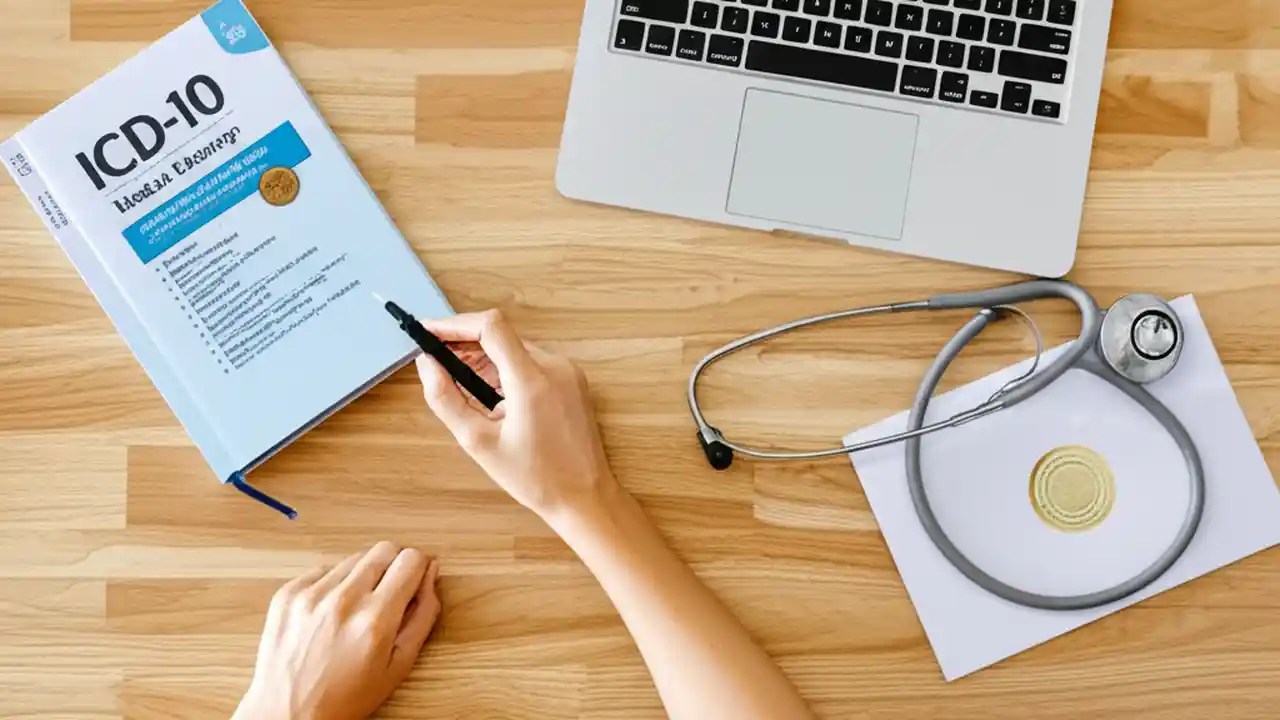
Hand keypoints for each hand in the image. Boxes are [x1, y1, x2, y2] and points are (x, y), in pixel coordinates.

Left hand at [234, 542, 440, 719]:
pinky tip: (330, 613)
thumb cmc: (344, 697)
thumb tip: (430, 574)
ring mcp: (311, 594)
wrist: (286, 713)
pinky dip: (333, 585)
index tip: (415, 577)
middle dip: (394, 565)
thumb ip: (423, 616)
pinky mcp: (288, 594)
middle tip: (389, 593)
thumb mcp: (398, 666)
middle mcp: (343, 600)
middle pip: (384, 549)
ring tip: (356, 610)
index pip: (410, 560)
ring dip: (362, 576)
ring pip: (354, 558)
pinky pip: (323, 570)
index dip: (419, 566)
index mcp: (375, 620)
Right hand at [415, 310, 617, 520]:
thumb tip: (427, 366)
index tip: (429, 332)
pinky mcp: (572, 382)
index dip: (455, 324)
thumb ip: (446, 399)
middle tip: (436, 361)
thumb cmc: (536, 478)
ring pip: (516, 349)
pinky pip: (533, 363)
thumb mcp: (479, 442)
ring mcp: (568, 373)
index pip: (490, 327)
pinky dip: (507, 369)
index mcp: (532, 381)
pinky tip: (490, 392)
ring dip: (485, 358)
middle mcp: (555, 368)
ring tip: (459, 382)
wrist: (584, 497)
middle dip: (465, 344)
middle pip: (501, 336)